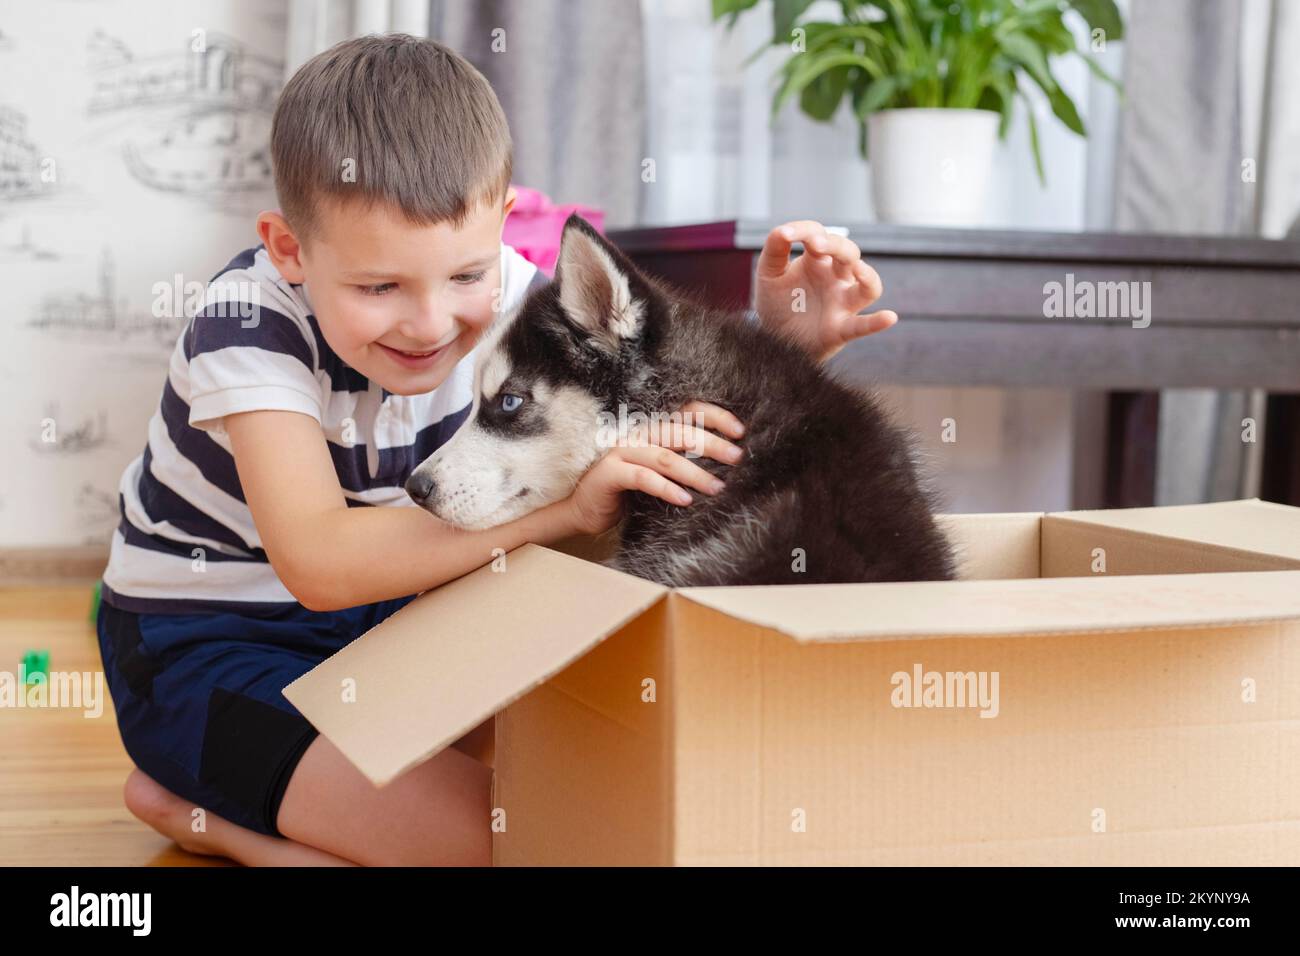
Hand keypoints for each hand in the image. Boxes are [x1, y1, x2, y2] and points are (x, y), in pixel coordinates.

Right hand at [563, 401, 744, 536]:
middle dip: (712, 444)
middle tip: (737, 458)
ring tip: (717, 487)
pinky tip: (685, 500)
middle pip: (681, 432)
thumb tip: (724, 464)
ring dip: (695, 472)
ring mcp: (622, 451)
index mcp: (653, 428)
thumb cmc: (626, 490)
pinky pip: (644, 478)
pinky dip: (667, 488)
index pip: (687, 412)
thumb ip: (681, 460)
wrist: (583, 509)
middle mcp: (638, 434)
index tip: (740, 432)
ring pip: (666, 456)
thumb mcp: (657, 471)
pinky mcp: (611, 473)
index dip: (715, 417)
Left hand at [753, 220, 897, 362]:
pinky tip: (889, 317)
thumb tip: (782, 230)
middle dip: (836, 245)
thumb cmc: (777, 302)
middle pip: (849, 254)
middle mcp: (836, 277)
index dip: (805, 231)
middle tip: (815, 244)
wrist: (774, 339)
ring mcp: (842, 302)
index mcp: (818, 260)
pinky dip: (877, 322)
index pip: (820, 235)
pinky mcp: (842, 328)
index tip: (786, 236)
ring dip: (867, 276)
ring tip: (857, 270)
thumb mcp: (769, 273)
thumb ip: (775, 250)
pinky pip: (863, 325)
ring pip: (868, 286)